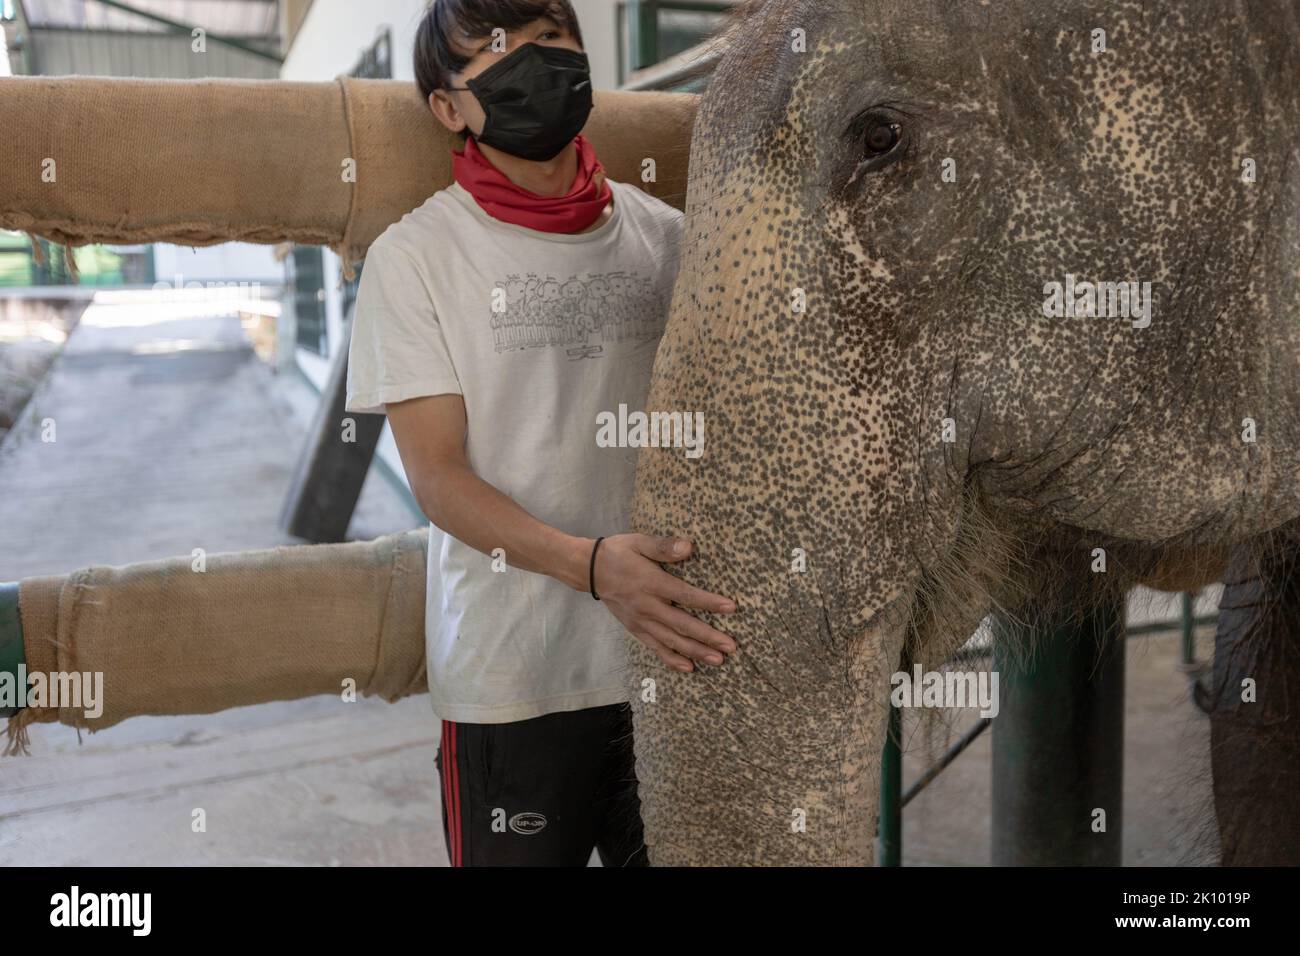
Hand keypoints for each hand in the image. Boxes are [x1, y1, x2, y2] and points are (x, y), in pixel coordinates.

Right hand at [592, 534, 737, 672]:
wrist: (589, 570)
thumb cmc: (618, 553)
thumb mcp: (639, 542)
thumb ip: (663, 546)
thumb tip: (689, 547)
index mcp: (651, 583)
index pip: (684, 595)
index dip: (708, 602)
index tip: (731, 608)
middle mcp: (647, 606)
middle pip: (681, 624)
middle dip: (707, 636)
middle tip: (730, 647)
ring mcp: (640, 620)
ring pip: (670, 640)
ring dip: (695, 651)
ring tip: (717, 660)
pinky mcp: (635, 628)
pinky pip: (655, 647)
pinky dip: (671, 659)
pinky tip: (688, 668)